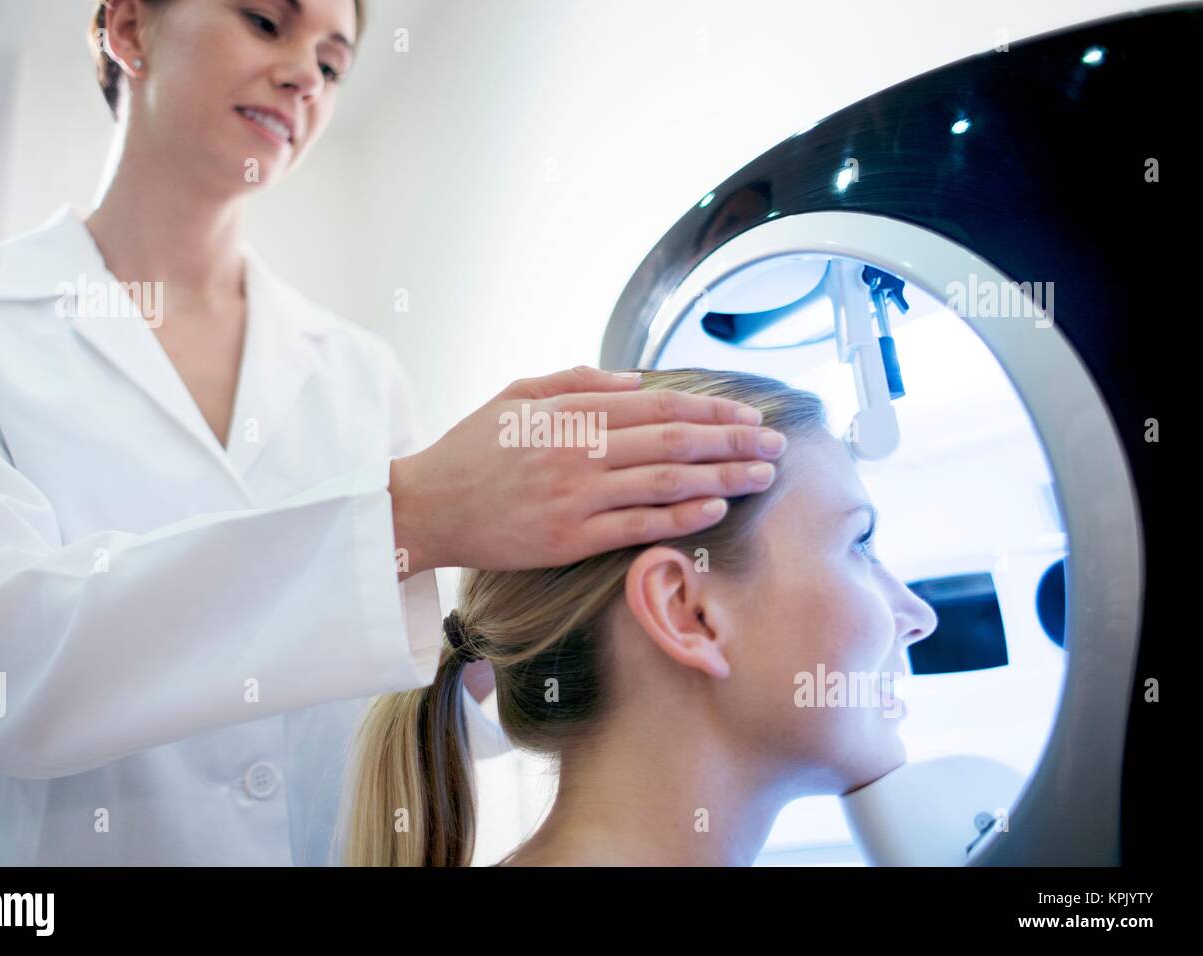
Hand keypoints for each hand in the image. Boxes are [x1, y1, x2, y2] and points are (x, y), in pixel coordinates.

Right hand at [390, 366, 784, 573]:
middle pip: (674, 441)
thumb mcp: (516, 395)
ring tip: (761, 476)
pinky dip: (680, 515)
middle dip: (733, 441)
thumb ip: (576, 383)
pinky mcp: (569, 539)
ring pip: (665, 482)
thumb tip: (636, 381)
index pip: (658, 406)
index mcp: (568, 412)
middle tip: (775, 445)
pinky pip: (637, 525)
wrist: (427, 507)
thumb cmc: (470, 450)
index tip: (748, 414)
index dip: (711, 409)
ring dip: (722, 477)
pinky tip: (715, 508)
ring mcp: (576, 497)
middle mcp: (578, 451)